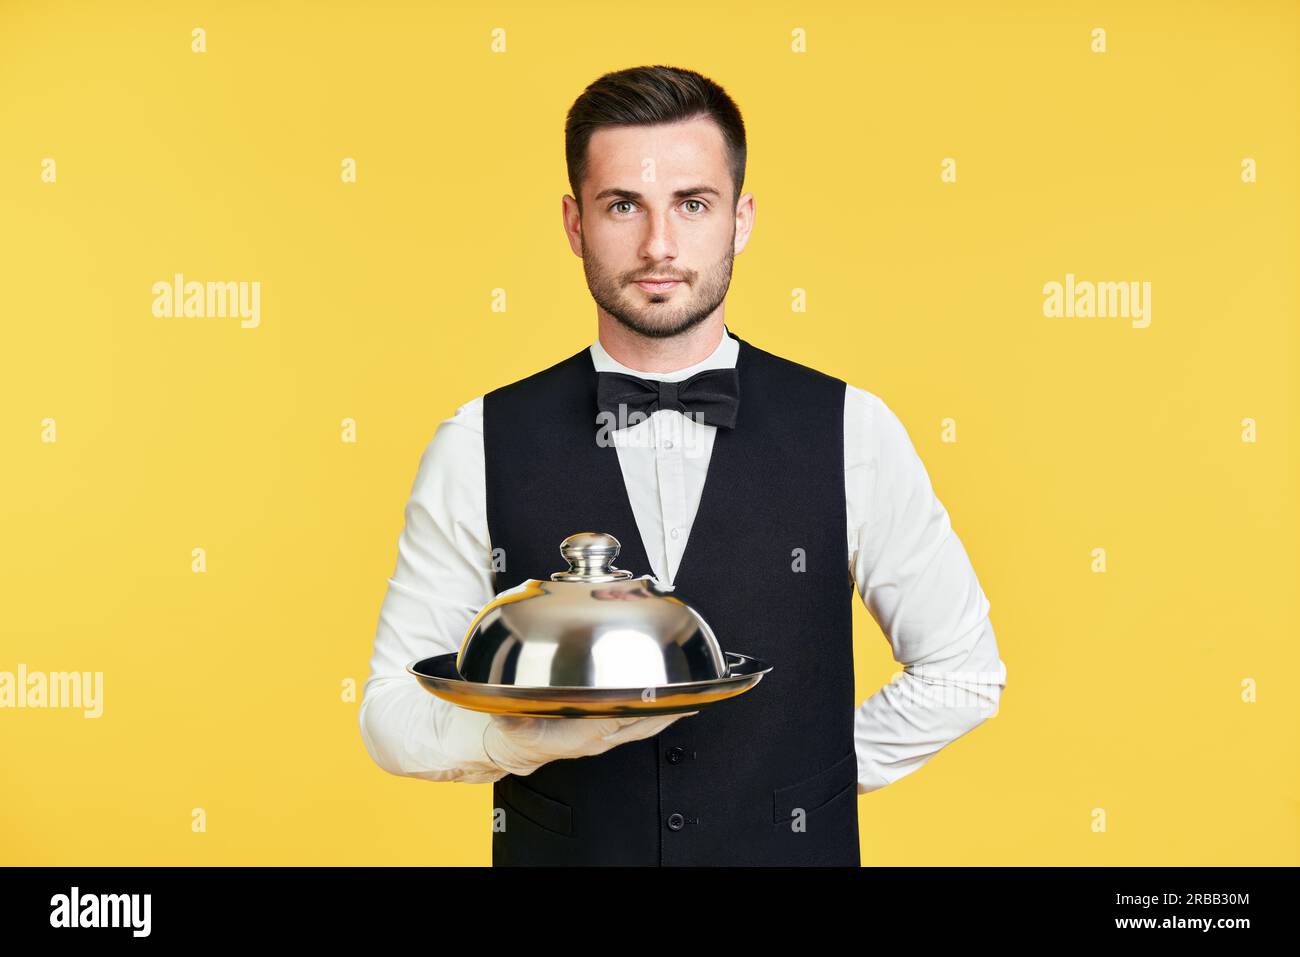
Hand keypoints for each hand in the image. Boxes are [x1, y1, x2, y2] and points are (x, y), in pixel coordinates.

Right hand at [483, 710, 697, 775]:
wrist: (515, 749)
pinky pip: (638, 725)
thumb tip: (502, 706)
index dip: (636, 707)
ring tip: (689, 700)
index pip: (614, 719)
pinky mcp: (607, 734)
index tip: (655, 696)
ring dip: (666, 714)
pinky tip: (668, 706)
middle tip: (690, 696)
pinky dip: (656, 715)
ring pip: (644, 726)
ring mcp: (605, 737)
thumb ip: (509, 716)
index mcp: (579, 734)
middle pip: (640, 724)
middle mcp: (597, 738)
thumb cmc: (517, 732)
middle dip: (666, 712)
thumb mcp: (510, 722)